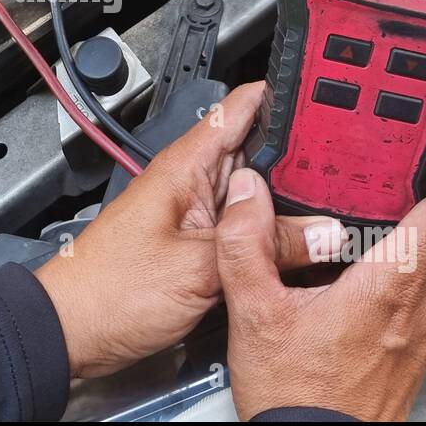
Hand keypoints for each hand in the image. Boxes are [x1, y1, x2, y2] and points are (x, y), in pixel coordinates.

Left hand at [36, 82, 345, 378]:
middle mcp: (192, 182)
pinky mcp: (195, 246)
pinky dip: (267, 235)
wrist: (72, 332)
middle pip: (259, 154)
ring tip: (335, 211)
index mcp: (186, 166)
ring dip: (286, 203)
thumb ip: (264, 246)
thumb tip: (323, 233)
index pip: (240, 109)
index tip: (327, 92)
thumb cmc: (111, 291)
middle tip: (353, 173)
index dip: (282, 94)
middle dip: (301, 160)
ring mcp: (194, 214)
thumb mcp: (200, 267)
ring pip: (253, 197)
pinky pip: (242, 230)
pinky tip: (297, 248)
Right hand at [214, 132, 425, 420]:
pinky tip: (377, 256)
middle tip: (416, 156)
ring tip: (394, 196)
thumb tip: (246, 195)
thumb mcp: (254, 314)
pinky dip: (417, 254)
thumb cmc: (298, 399)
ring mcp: (424, 328)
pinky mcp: (417, 345)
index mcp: (389, 288)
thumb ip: (246, 246)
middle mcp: (421, 307)